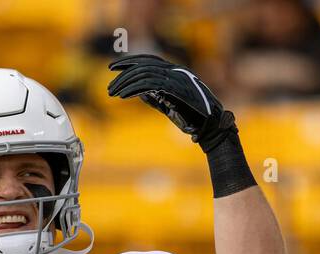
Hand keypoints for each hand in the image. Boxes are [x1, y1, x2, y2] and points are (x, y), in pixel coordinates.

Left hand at [107, 54, 236, 150]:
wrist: (210, 127)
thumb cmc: (191, 118)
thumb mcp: (169, 105)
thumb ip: (155, 97)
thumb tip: (138, 92)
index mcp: (176, 72)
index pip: (149, 60)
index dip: (130, 62)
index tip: (114, 68)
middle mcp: (176, 71)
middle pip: (144, 65)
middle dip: (124, 74)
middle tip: (110, 86)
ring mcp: (176, 78)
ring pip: (144, 74)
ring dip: (125, 83)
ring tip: (112, 92)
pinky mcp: (174, 89)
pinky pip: (148, 85)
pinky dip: (133, 89)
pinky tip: (123, 96)